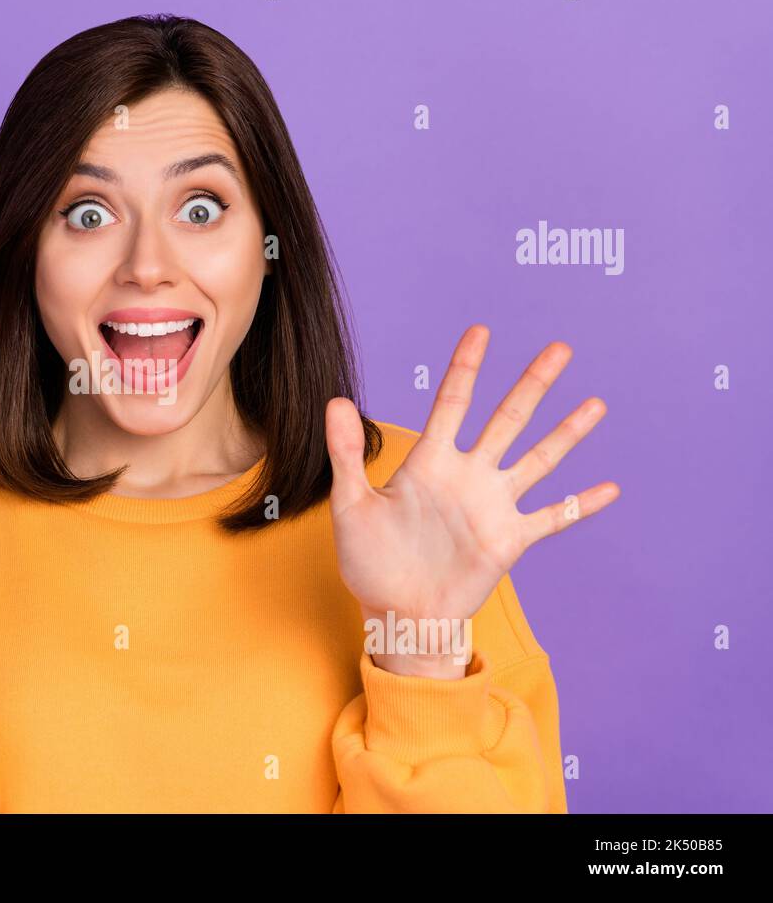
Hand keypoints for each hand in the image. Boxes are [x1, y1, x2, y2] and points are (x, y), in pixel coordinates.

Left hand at [325, 325, 618, 676]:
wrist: (397, 614)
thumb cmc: (370, 562)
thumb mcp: (350, 505)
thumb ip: (346, 455)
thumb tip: (335, 401)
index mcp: (430, 462)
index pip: (453, 403)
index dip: (467, 367)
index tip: (481, 331)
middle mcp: (468, 476)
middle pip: (507, 419)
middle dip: (533, 384)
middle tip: (560, 348)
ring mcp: (493, 506)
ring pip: (539, 459)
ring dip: (567, 433)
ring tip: (596, 403)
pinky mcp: (510, 540)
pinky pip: (553, 517)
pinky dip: (581, 504)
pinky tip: (609, 488)